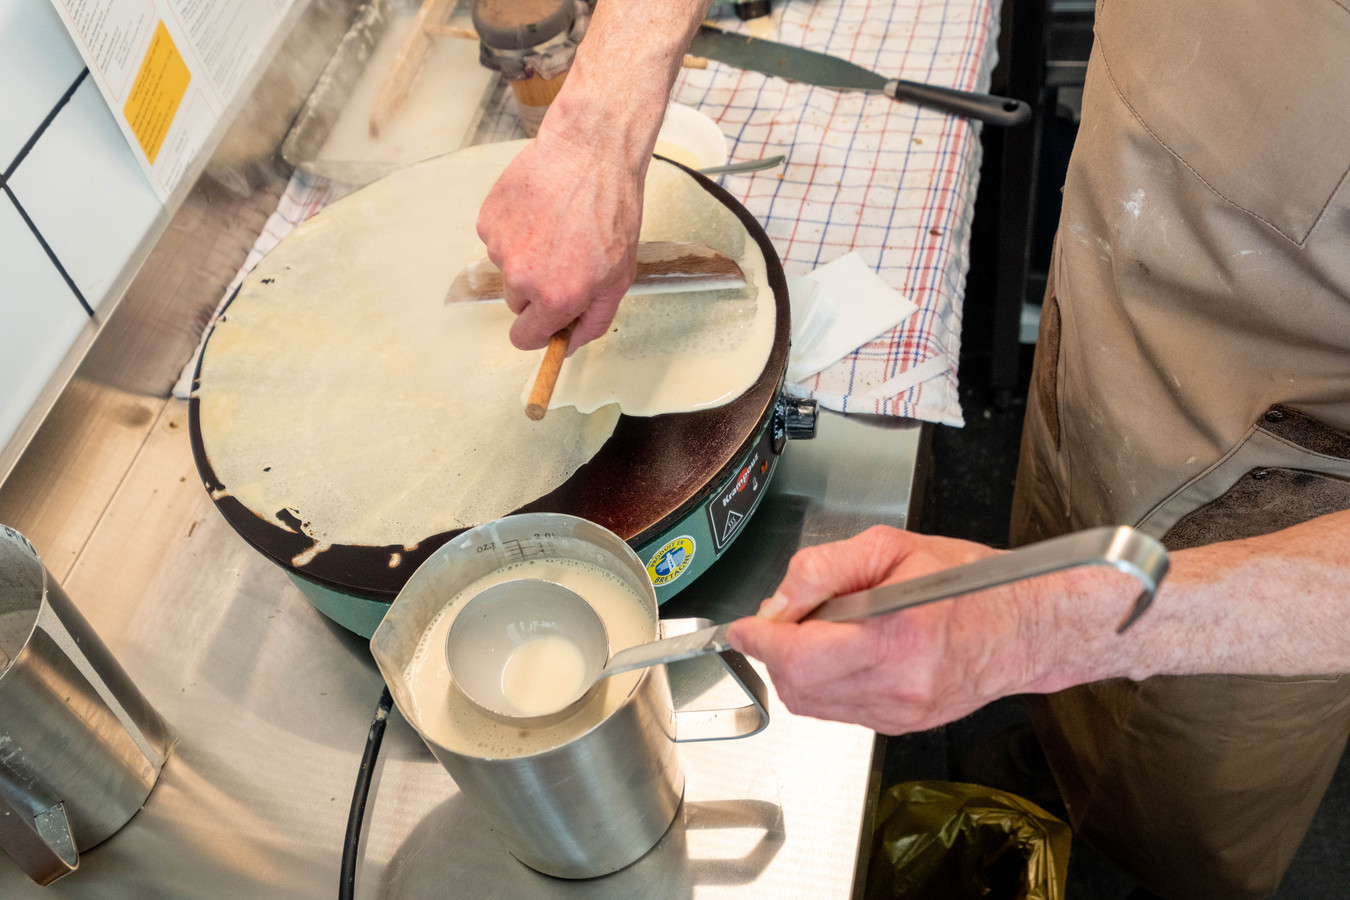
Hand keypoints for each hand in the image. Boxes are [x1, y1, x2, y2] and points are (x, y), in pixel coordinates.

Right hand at [476, 115, 646, 351]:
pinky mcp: (487, 220)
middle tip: (566, 257)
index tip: (548, 320)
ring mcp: (500, 247)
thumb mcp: (619, 277)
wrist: (590, 151)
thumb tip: (569, 346)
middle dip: (537, 290)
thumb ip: (593, 321)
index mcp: (556, 298)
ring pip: (508, 269)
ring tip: (557, 226)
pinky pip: (498, 240)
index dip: (538, 331)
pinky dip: (515, 230)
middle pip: (517, 304)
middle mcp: (521, 277)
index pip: (524, 338)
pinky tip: (540, 210)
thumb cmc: (611, 210)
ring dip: (527, 256)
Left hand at [726, 526, 1045, 734]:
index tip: (743, 627)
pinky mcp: (903, 725)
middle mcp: (898, 684)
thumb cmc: (971, 581)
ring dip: (797, 671)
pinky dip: (825, 684)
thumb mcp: (891, 548)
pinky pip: (840, 711)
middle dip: (775, 654)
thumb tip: (780, 599)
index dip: (759, 640)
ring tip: (821, 632)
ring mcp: (901, 712)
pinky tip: (846, 653)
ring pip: (813, 705)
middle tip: (783, 621)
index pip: (799, 654)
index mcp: (895, 635)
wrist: (1026, 627)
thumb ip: (825, 569)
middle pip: (798, 687)